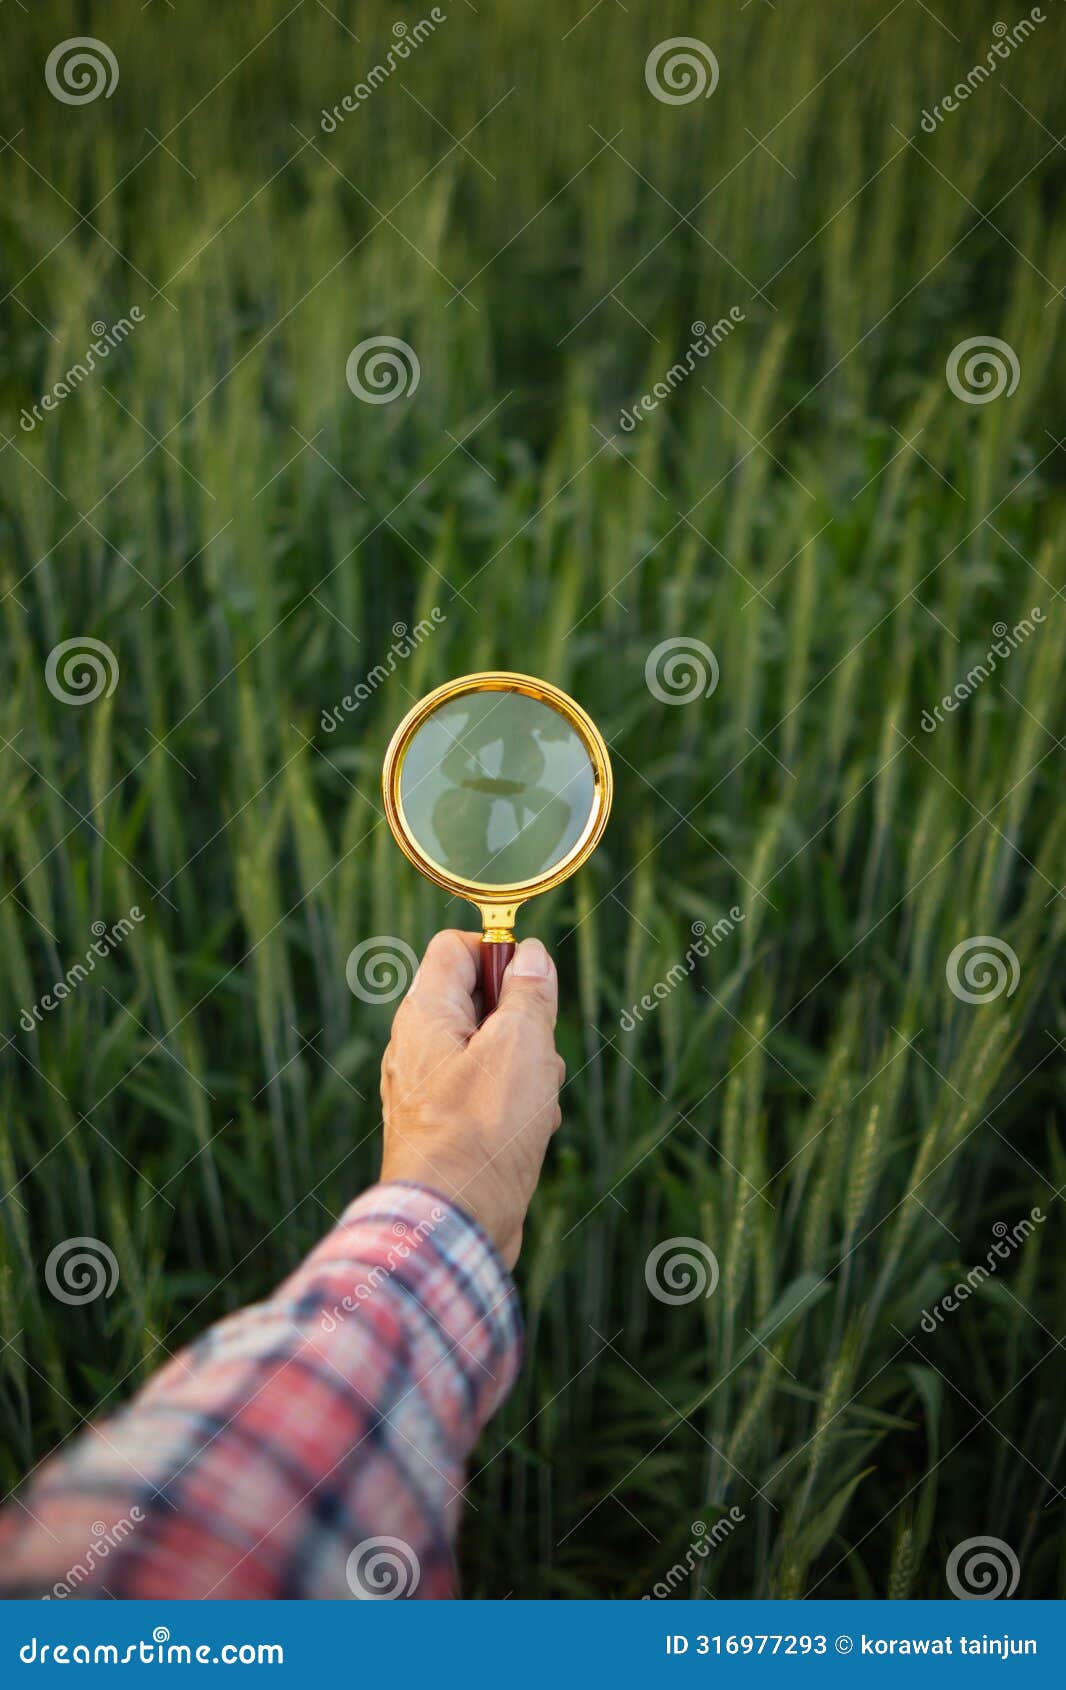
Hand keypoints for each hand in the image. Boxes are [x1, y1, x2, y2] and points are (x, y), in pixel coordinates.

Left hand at [379, 931, 564, 1267]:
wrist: (453, 1224)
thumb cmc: (482, 1132)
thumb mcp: (520, 1047)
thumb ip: (528, 995)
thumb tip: (532, 955)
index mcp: (424, 1015)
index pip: (454, 948)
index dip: (499, 952)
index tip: (533, 983)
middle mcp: (417, 1048)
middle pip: (481, 1003)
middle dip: (525, 1023)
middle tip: (537, 1054)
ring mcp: (429, 1090)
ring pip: (493, 1054)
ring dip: (528, 1071)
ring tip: (534, 1104)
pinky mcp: (446, 1128)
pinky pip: (489, 1097)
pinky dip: (516, 1108)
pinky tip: (528, 1135)